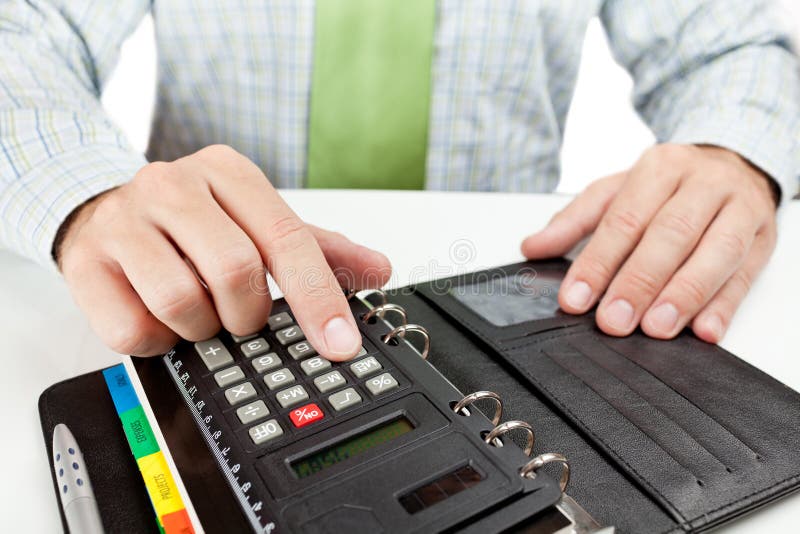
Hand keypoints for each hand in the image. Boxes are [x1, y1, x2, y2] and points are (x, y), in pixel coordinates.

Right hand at [56, 145, 390, 358]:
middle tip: (241, 314)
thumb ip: (319, 248)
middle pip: (235, 271)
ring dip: (202, 327)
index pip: (287, 238)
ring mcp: (124, 221)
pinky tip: (159, 317)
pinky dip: (158, 339)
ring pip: (182, 302)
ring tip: (197, 310)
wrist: (100, 210)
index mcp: (228, 173)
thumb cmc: (191, 221)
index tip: (339, 344)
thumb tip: (378, 270)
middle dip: (248, 313)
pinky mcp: (86, 262)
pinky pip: (133, 330)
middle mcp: (173, 186)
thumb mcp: (257, 221)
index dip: (318, 297)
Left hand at [521, 144, 777, 342]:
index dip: (597, 262)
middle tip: (614, 321)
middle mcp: (702, 184)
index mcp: (660, 168)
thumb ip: (574, 220)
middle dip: (639, 282)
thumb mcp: (617, 191)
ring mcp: (739, 209)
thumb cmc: (670, 184)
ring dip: (685, 295)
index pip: (624, 219)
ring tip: (657, 328)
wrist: (736, 161)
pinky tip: (707, 330)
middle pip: (670, 234)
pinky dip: (726, 305)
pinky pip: (747, 274)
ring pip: (716, 252)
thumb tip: (533, 247)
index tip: (576, 298)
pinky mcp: (763, 239)